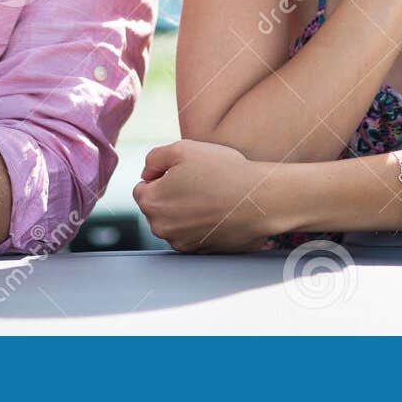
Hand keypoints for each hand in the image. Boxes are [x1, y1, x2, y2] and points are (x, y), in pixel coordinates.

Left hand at [133, 140, 274, 252]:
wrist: (259, 200)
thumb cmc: (223, 172)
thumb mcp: (182, 149)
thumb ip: (154, 159)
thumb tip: (147, 174)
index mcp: (151, 203)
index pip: (142, 188)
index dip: (162, 176)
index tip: (183, 173)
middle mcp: (161, 228)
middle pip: (157, 207)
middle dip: (171, 195)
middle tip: (199, 183)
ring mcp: (181, 243)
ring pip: (174, 221)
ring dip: (185, 211)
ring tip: (211, 196)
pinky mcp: (200, 252)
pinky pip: (192, 234)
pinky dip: (200, 225)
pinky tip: (217, 211)